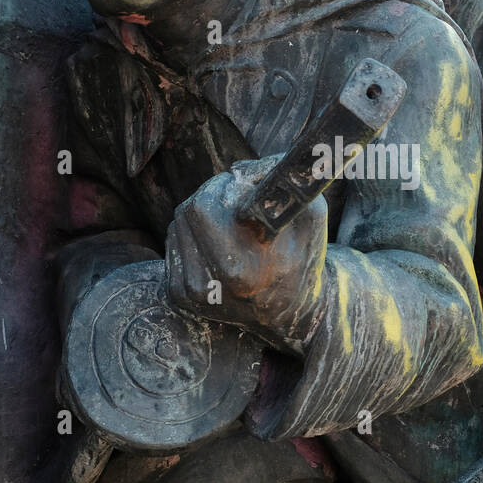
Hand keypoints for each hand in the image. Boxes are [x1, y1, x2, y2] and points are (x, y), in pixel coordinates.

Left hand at [165, 155, 327, 348]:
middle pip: (188, 210)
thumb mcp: (309, 214)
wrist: (290, 312)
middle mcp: (213, 286)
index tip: (242, 186)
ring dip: (200, 214)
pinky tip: (217, 243)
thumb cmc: (303, 257)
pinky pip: (173, 244)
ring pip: (177, 224)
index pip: (204, 207)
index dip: (223, 188)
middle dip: (211, 194)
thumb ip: (280, 180)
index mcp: (242, 270)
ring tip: (230, 223)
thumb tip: (239, 170)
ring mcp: (193, 294)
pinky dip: (192, 236)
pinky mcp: (179, 296)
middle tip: (235, 197)